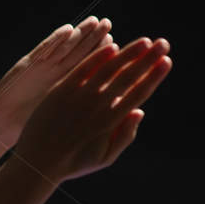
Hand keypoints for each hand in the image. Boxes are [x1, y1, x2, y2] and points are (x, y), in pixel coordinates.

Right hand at [0, 17, 115, 145]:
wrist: (2, 126)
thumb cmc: (33, 126)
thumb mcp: (62, 115)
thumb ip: (85, 104)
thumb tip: (117, 99)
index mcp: (67, 84)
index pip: (90, 65)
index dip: (103, 54)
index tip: (120, 45)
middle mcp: (55, 71)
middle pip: (78, 51)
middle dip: (93, 37)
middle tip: (107, 24)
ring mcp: (41, 67)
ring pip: (63, 47)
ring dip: (78, 34)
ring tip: (93, 22)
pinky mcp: (25, 66)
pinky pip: (42, 51)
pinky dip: (55, 41)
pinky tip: (67, 31)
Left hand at [12, 36, 171, 182]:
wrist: (37, 161)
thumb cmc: (74, 162)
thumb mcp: (105, 157)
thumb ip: (125, 136)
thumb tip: (140, 111)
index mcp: (111, 122)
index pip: (138, 93)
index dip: (154, 76)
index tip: (167, 61)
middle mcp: (97, 106)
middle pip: (127, 77)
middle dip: (148, 59)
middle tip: (164, 43)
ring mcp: (78, 96)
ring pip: (108, 69)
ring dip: (128, 53)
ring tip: (145, 41)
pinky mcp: (60, 90)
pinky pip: (82, 69)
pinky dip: (97, 57)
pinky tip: (112, 45)